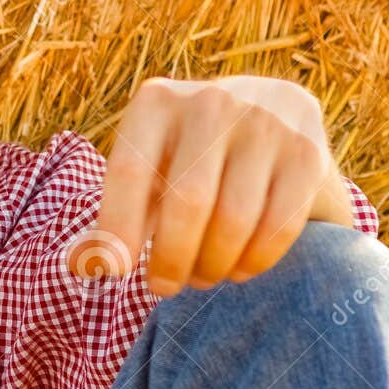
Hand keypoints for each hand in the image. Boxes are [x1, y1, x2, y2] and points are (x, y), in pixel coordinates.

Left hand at [81, 75, 353, 296]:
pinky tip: (240, 269)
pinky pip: (278, 225)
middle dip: (173, 258)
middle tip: (165, 286)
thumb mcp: (146, 174)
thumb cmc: (187, 159)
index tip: (116, 272)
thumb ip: (114, 218)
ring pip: (234, 219)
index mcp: (157, 102)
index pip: (128, 170)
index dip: (118, 227)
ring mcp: (266, 123)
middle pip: (187, 202)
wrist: (273, 118)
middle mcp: (212, 101)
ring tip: (202, 276)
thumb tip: (80, 266)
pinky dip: (255, 260)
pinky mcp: (308, 151)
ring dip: (214, 264)